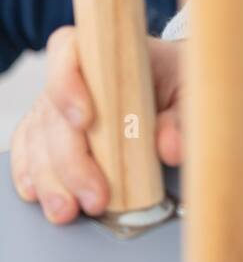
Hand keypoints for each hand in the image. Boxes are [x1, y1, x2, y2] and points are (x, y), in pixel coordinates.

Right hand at [8, 28, 182, 224]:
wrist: (177, 86)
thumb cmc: (181, 80)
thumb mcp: (194, 89)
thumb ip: (184, 116)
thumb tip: (170, 146)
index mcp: (106, 52)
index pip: (68, 51)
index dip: (67, 84)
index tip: (85, 120)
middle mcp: (74, 76)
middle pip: (52, 112)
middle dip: (70, 161)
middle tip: (95, 197)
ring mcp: (58, 104)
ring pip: (38, 139)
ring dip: (51, 180)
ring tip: (68, 211)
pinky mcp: (52, 131)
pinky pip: (29, 151)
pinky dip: (32, 175)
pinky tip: (38, 195)